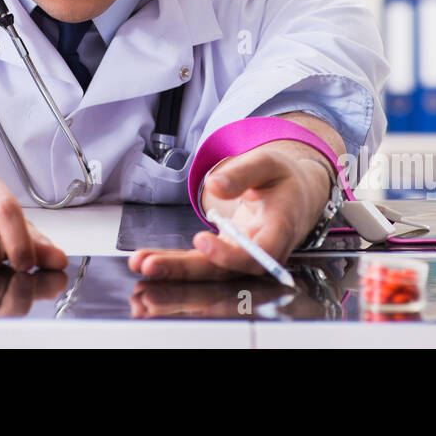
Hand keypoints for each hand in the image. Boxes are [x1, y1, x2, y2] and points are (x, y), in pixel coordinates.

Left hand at [127, 141, 332, 281]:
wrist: (295, 194)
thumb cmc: (282, 179)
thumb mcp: (268, 163)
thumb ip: (242, 173)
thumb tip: (214, 185)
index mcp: (278, 229)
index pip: (256, 255)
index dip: (229, 255)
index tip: (201, 240)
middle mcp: (259, 252)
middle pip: (222, 271)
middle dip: (184, 271)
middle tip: (150, 266)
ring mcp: (241, 257)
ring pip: (206, 271)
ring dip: (172, 271)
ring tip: (139, 264)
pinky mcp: (226, 255)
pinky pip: (199, 263)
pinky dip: (174, 263)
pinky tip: (147, 261)